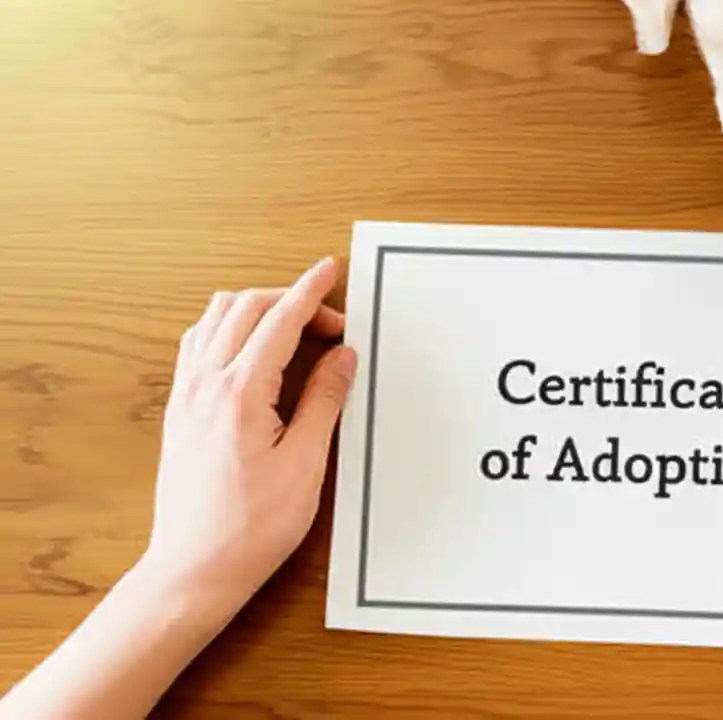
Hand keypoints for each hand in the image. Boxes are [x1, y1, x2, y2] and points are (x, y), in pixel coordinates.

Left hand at [142, 258, 356, 608]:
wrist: (194, 569)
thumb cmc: (250, 528)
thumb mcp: (305, 464)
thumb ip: (323, 402)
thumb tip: (342, 357)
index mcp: (241, 393)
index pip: (279, 320)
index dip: (309, 292)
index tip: (328, 271)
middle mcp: (205, 385)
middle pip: (244, 308)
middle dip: (288, 298)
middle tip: (328, 317)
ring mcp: (186, 396)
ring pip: (214, 319)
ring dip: (255, 308)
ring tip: (291, 325)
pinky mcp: (179, 412)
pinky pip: (197, 345)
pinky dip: (226, 329)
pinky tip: (249, 349)